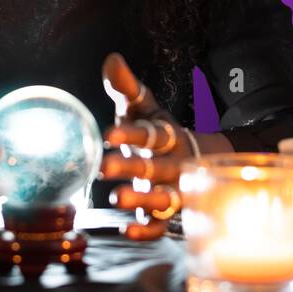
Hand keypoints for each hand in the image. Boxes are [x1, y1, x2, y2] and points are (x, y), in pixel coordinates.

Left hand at [98, 52, 194, 239]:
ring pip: (164, 200)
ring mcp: (174, 191)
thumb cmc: (154, 129)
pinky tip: (125, 231)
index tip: (107, 134)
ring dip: (142, 201)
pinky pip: (162, 227)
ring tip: (116, 200)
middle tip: (105, 167)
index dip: (131, 135)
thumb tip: (111, 59)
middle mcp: (175, 165)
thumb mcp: (142, 106)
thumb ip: (126, 86)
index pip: (152, 135)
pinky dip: (147, 232)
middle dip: (132, 168)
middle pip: (156, 168)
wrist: (187, 156)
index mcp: (168, 135)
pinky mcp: (166, 214)